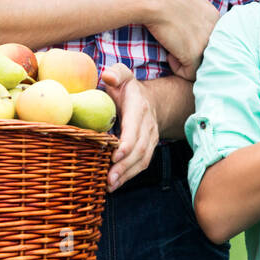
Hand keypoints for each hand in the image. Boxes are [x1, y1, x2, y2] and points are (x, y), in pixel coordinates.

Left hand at [101, 64, 158, 190]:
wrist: (150, 100)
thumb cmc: (128, 88)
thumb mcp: (122, 75)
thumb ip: (116, 73)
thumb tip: (108, 76)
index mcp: (139, 107)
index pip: (135, 127)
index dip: (127, 143)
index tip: (114, 155)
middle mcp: (148, 125)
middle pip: (139, 148)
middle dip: (125, 165)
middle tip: (108, 178)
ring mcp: (151, 138)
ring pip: (142, 159)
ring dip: (127, 174)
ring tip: (110, 186)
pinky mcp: (149, 148)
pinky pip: (142, 164)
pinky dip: (130, 175)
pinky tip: (116, 184)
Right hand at [144, 0, 219, 81]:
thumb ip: (194, 11)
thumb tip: (189, 19)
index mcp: (214, 17)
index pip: (211, 39)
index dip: (194, 41)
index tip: (179, 37)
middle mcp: (216, 31)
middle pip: (209, 53)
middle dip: (193, 54)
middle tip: (176, 47)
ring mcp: (207, 43)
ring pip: (201, 65)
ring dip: (185, 62)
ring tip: (171, 51)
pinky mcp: (195, 55)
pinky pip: (188, 73)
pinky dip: (177, 68)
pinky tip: (169, 56)